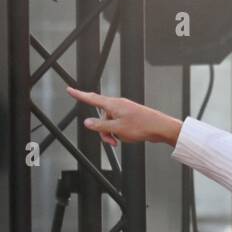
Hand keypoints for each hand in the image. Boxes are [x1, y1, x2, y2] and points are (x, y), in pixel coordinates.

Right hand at [65, 86, 181, 146]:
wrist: (161, 128)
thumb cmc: (143, 126)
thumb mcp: (117, 128)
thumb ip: (101, 126)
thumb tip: (88, 123)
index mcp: (112, 104)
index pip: (91, 98)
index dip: (80, 95)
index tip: (70, 90)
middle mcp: (118, 105)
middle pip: (102, 117)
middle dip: (104, 130)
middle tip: (111, 141)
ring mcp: (125, 111)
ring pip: (111, 123)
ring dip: (113, 133)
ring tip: (122, 140)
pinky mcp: (131, 117)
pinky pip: (120, 125)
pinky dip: (121, 132)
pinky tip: (129, 137)